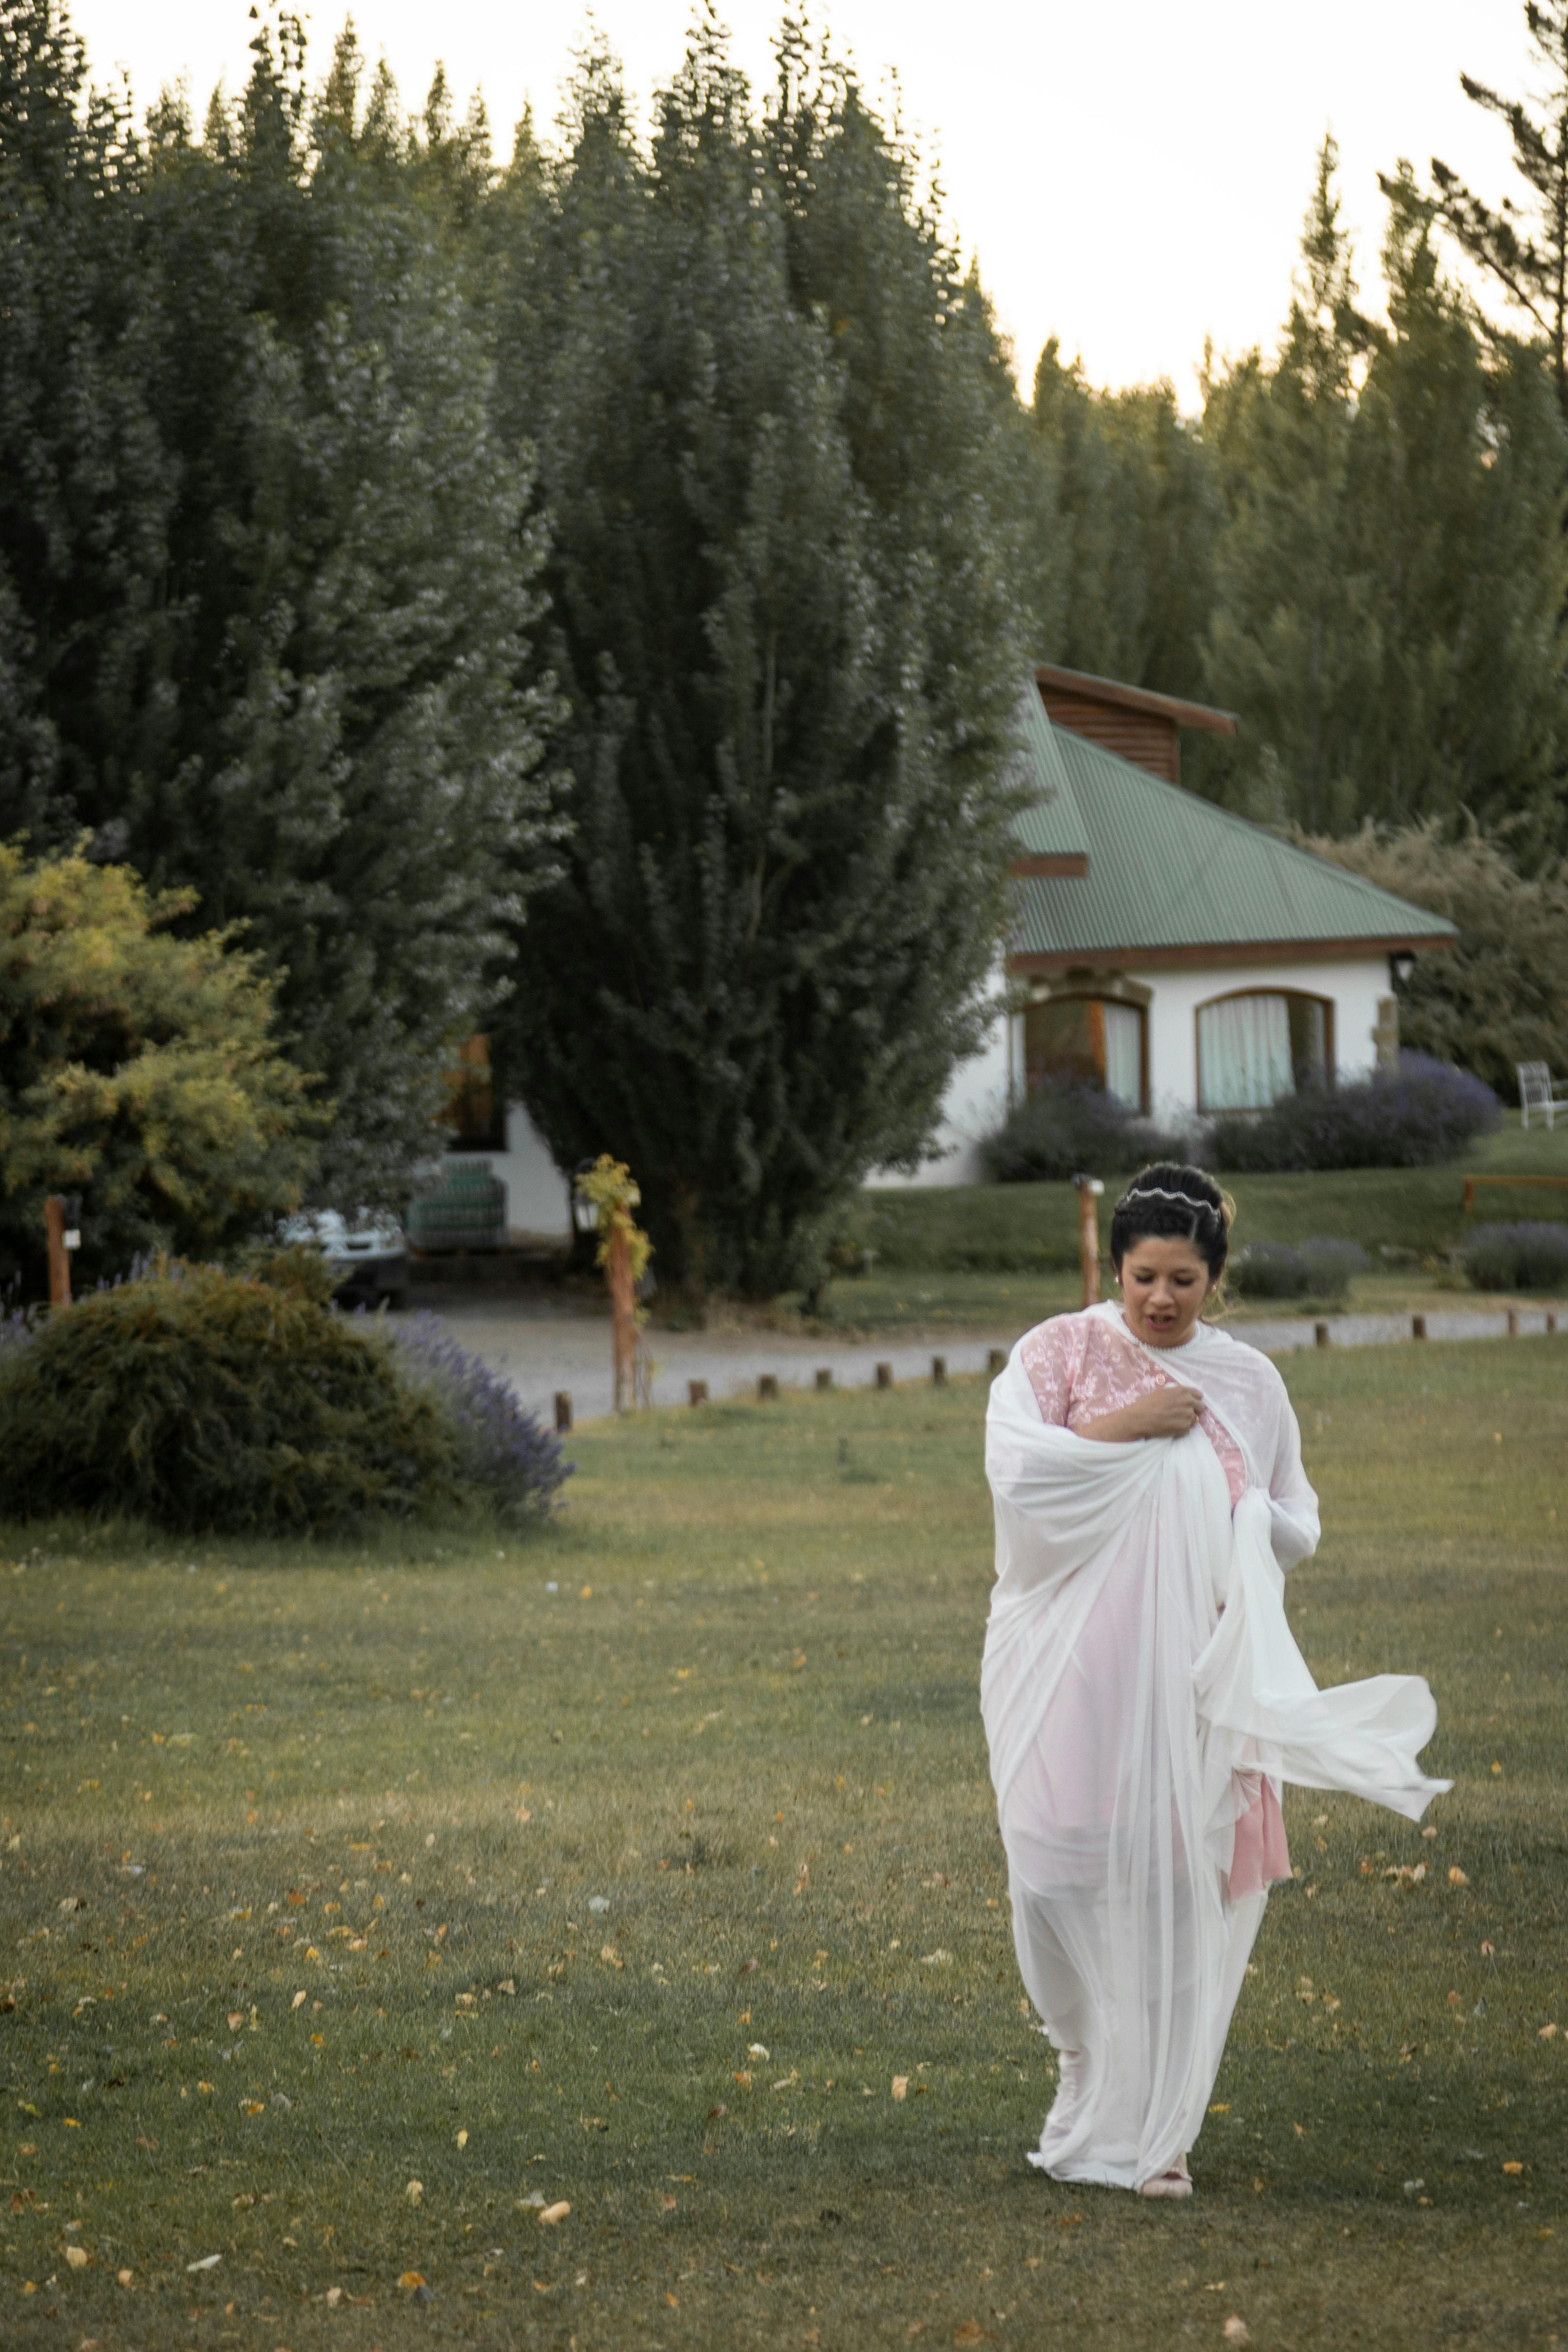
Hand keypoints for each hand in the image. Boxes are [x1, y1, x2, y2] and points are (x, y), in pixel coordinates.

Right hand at [1082, 1384, 1204, 1442]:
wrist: (1140, 1418)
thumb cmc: (1148, 1403)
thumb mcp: (1162, 1391)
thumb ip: (1176, 1393)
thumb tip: (1184, 1397)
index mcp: (1183, 1391)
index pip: (1199, 1395)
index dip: (1194, 1400)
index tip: (1189, 1404)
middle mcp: (1188, 1402)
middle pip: (1201, 1407)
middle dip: (1194, 1410)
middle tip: (1183, 1413)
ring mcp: (1188, 1416)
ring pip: (1195, 1419)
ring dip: (1188, 1420)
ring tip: (1175, 1421)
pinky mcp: (1185, 1428)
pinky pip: (1189, 1429)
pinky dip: (1182, 1428)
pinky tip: (1172, 1427)